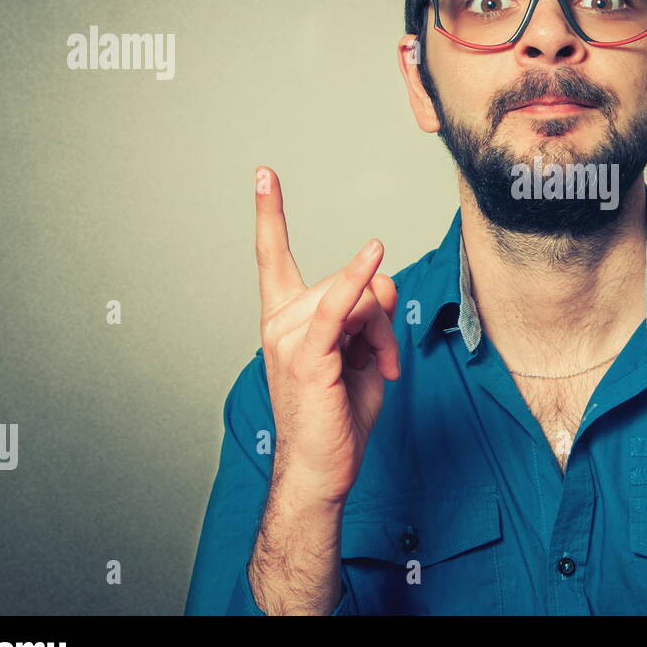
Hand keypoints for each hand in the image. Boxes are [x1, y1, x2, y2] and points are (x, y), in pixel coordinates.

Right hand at [254, 166, 399, 505]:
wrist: (322, 470)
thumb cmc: (338, 417)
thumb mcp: (362, 354)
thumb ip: (371, 312)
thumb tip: (381, 277)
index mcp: (286, 319)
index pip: (272, 257)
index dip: (268, 215)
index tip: (263, 175)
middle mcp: (280, 322)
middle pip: (351, 283)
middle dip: (382, 320)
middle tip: (383, 362)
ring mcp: (289, 338)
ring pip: (360, 300)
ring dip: (384, 336)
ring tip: (379, 371)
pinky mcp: (309, 356)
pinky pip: (340, 307)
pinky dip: (358, 279)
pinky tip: (374, 252)